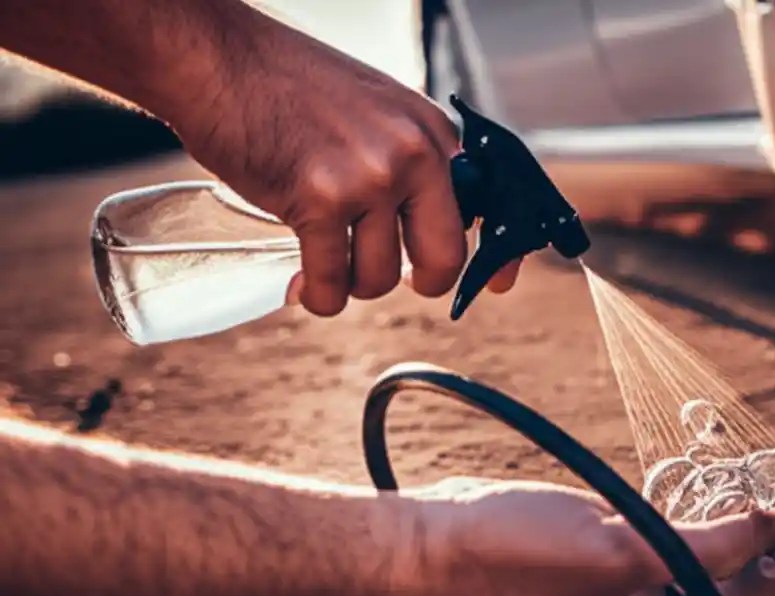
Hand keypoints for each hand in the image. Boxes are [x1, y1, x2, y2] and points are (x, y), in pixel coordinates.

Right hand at [164, 15, 519, 316]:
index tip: (494, 285)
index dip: (494, 256)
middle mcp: (411, 153)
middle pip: (445, 256)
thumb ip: (408, 156)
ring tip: (328, 259)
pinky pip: (331, 282)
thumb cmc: (286, 85)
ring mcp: (368, 177)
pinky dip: (316, 295)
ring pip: (380, 278)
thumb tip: (429, 220)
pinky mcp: (319, 201)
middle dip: (424, 284)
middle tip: (399, 281)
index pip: (487, 203)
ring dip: (351, 283)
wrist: (219, 59)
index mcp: (430, 131)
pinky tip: (301, 285)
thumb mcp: (375, 109)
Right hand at [423, 478, 774, 595]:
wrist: (443, 551)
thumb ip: (713, 544)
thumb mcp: (627, 549)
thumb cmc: (523, 557)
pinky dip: (729, 520)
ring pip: (734, 558)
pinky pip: (695, 540)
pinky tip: (745, 503)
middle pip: (765, 578)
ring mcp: (646, 587)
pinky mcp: (622, 555)